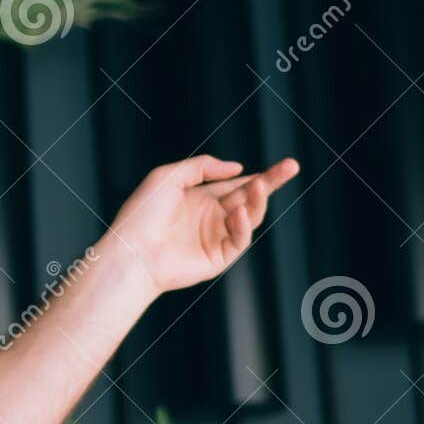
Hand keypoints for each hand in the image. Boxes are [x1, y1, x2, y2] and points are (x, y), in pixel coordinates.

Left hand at [101, 154, 299, 301]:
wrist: (131, 250)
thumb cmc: (142, 213)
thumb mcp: (169, 177)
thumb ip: (202, 167)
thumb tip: (238, 168)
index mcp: (199, 198)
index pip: (236, 184)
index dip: (259, 175)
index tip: (284, 165)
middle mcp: (210, 217)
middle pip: (249, 197)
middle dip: (270, 181)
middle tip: (292, 166)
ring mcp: (215, 237)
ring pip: (249, 216)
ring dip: (257, 199)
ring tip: (259, 185)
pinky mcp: (218, 257)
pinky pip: (239, 239)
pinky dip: (243, 225)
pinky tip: (239, 213)